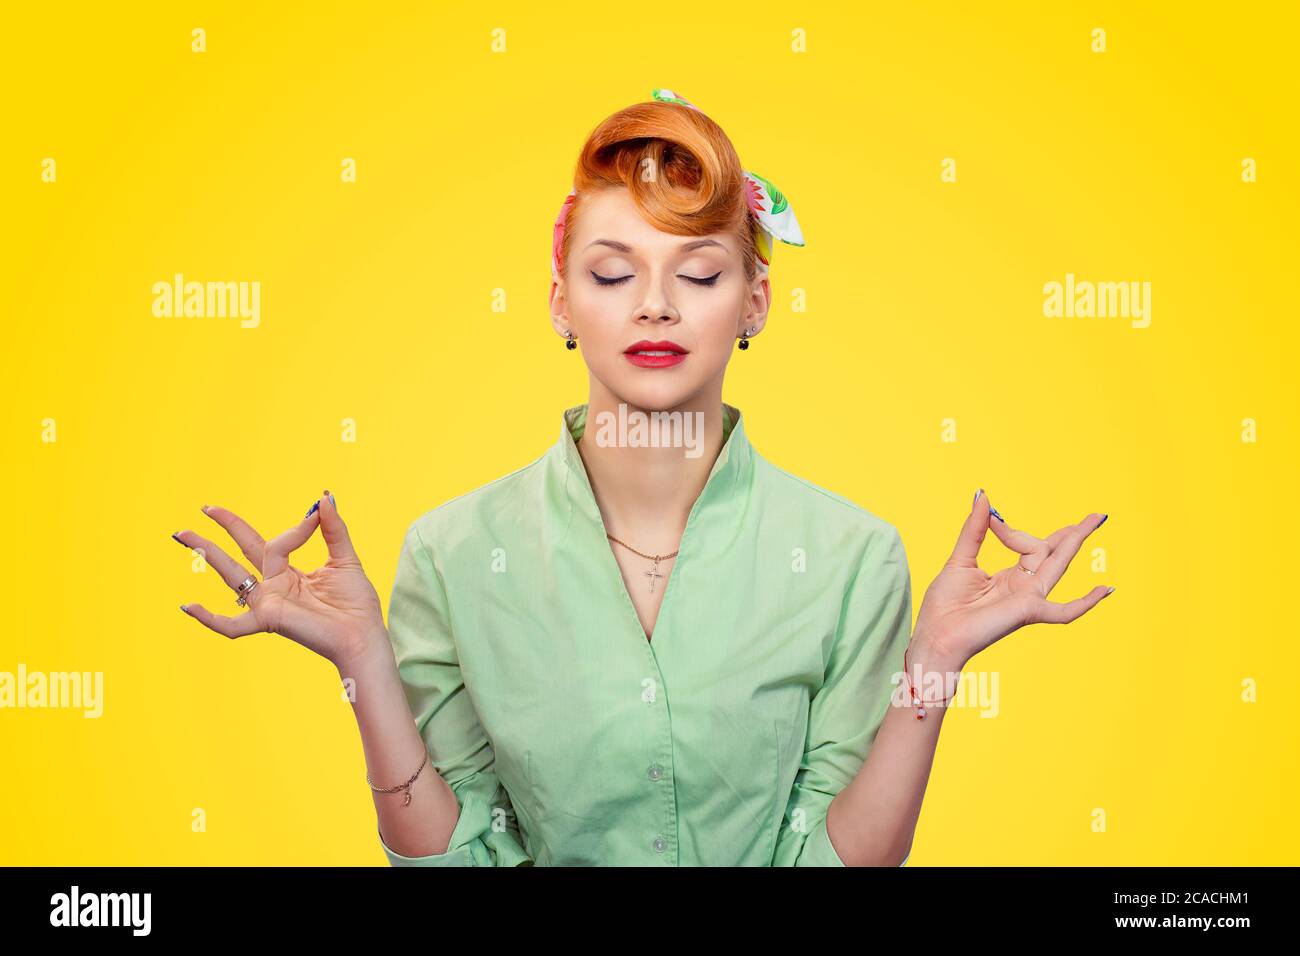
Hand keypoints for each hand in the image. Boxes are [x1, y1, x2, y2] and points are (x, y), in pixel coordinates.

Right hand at [173, 490, 385, 667]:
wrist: (363, 635)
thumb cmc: (355, 604)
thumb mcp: (344, 559)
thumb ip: (333, 529)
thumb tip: (324, 499)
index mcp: (289, 572)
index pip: (277, 541)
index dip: (297, 527)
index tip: (316, 513)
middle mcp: (273, 586)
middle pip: (243, 551)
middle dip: (224, 528)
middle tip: (205, 507)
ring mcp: (268, 603)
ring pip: (232, 575)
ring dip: (208, 554)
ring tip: (183, 534)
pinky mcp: (269, 620)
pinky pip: (232, 625)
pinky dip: (209, 619)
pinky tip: (187, 607)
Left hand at [910, 490, 1112, 668]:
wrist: (937, 634)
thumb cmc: (945, 605)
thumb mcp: (961, 559)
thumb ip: (975, 529)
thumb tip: (983, 497)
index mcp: (1009, 577)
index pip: (1027, 545)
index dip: (1011, 529)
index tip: (994, 520)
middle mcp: (1024, 588)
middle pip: (1053, 554)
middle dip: (1073, 533)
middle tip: (1096, 515)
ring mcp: (1029, 599)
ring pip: (1058, 564)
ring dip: (1075, 541)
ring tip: (1096, 519)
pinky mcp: (1028, 611)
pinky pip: (1065, 611)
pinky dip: (1086, 602)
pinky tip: (1105, 589)